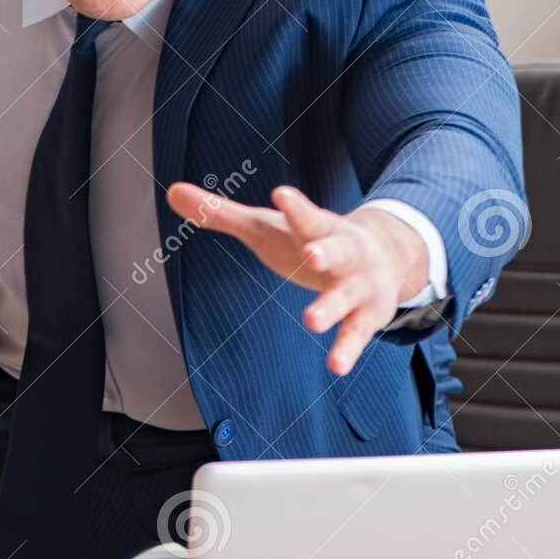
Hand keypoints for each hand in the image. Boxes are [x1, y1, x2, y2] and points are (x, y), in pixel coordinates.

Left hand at [167, 182, 429, 375]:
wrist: (387, 257)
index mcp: (317, 228)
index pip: (304, 215)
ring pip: (345, 296)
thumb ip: (221, 214)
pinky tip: (335, 366)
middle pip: (336, 250)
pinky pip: (356, 333)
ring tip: (310, 321)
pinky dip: (346, 349)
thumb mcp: (267, 227)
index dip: (294, 207)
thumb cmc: (310, 240)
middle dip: (325, 252)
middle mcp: (344, 253)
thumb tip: (171, 192)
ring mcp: (358, 284)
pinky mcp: (368, 314)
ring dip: (329, 308)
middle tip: (311, 257)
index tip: (280, 195)